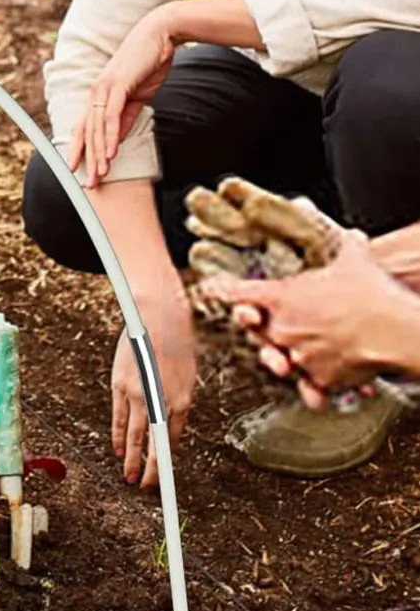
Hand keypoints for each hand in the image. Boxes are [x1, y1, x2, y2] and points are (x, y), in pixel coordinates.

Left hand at [68, 8, 178, 186]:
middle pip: (87, 132)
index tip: (77, 171)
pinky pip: (112, 115)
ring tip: (101, 174)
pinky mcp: (118, 84)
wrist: (160, 36)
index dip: (79, 150)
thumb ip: (126, 118)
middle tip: (89, 184)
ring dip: (98, 153)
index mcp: (100, 95)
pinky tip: (111, 152)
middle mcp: (96, 92)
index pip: (84, 127)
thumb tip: (118, 139)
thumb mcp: (137, 97)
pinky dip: (110, 135)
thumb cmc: (148, 64)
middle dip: (87, 160)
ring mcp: (105, 88)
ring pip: (97, 127)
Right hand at [112, 284, 196, 487]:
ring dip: (131, 458)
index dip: (167, 465)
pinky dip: (119, 436)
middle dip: (150, 471)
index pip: (173, 443)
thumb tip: (167, 426)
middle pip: (153, 446)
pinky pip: (119, 417)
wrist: (159, 318)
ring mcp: (137, 394)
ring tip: (129, 476)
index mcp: (182, 402)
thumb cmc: (177, 346)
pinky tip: (119, 449)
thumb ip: (177, 404)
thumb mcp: (186, 378)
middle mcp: (160, 402)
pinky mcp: (119, 385)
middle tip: (147, 488)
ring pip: (134, 435)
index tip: (165, 482)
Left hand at [203, 228, 419, 407]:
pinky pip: (308, 386)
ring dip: (283, 358)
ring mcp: (298, 356)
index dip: (223, 291)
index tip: (214, 291)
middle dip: (261, 327)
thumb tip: (331, 222)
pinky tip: (315, 388)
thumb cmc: (371, 294)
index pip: (237, 294)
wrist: (397, 331)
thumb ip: (336, 240)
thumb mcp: (351, 257)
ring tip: (289, 358)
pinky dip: (313, 387)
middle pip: (256, 330)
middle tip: (266, 324)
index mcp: (280, 297)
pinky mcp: (320, 379)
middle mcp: (282, 328)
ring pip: (278, 360)